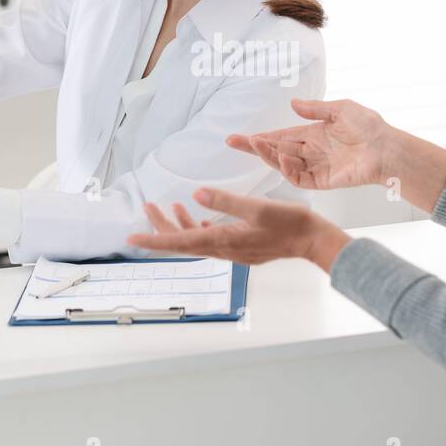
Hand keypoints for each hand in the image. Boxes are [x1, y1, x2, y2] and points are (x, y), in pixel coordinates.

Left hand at [127, 188, 350, 271]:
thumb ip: (226, 201)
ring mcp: (232, 249)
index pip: (180, 242)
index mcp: (224, 241)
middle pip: (182, 242)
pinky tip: (197, 216)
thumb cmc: (290, 224)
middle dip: (161, 227)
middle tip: (145, 208)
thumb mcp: (258, 208)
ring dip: (178, 225)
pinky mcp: (241, 245)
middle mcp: (224, 250)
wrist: (313, 241)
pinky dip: (198, 226)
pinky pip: (210, 238)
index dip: (154, 239)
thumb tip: (196, 195)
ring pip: (195, 240)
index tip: (131, 238)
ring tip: (165, 208)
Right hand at [227, 98, 394, 191]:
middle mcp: (311, 152)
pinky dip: (287, 170)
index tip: (241, 136)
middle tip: (233, 141)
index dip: (261, 137)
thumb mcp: (341, 109)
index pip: (281, 137)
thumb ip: (315, 109)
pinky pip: (298, 177)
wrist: (385, 147)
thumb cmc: (369, 126)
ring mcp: (315, 167)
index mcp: (313, 135)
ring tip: (255, 144)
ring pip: (284, 164)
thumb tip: (292, 104)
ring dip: (268, 155)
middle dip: (254, 147)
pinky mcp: (322, 181)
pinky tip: (281, 158)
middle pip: (276, 151)